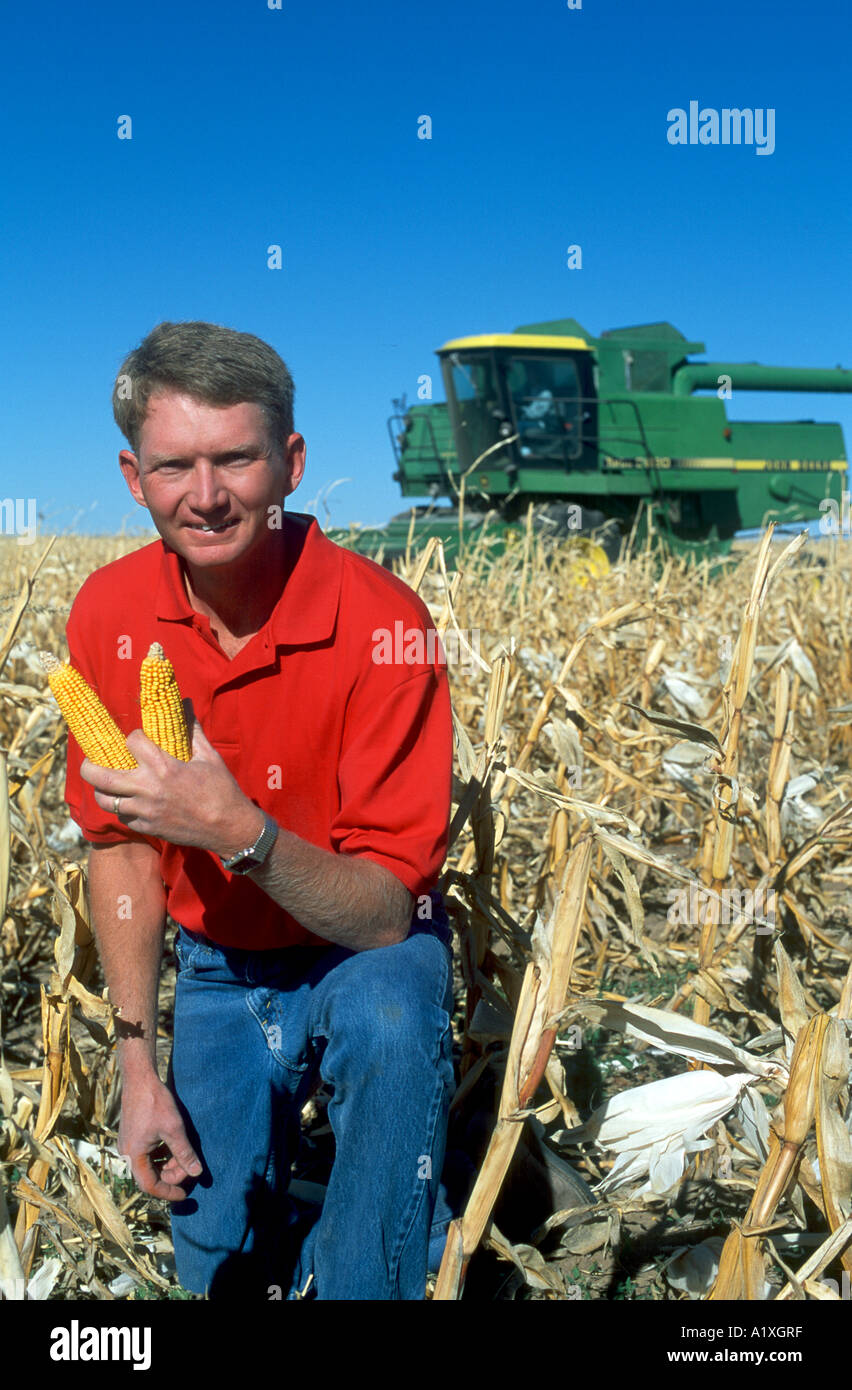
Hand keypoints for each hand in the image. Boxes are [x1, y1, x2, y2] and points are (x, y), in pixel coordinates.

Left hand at [80, 715, 261, 853]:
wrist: (230, 828)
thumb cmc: (221, 789)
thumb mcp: (209, 757)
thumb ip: (192, 730)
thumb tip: (185, 703)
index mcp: (164, 767)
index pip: (131, 742)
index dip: (132, 738)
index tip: (137, 739)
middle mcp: (149, 789)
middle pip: (101, 776)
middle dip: (89, 766)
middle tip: (91, 761)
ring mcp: (146, 812)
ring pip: (106, 801)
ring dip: (103, 790)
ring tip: (107, 783)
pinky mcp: (148, 828)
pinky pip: (123, 818)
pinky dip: (122, 809)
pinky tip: (129, 802)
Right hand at [118, 1072, 202, 1201]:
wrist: (140, 1078)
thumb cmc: (155, 1102)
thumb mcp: (174, 1129)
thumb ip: (184, 1153)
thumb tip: (196, 1173)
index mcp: (133, 1156)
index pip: (150, 1186)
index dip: (168, 1192)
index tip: (184, 1196)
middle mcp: (127, 1153)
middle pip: (150, 1176)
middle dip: (171, 1175)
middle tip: (189, 1166)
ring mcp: (128, 1144)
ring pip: (150, 1165)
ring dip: (167, 1165)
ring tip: (184, 1155)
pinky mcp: (132, 1136)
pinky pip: (147, 1155)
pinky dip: (161, 1155)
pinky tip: (174, 1146)